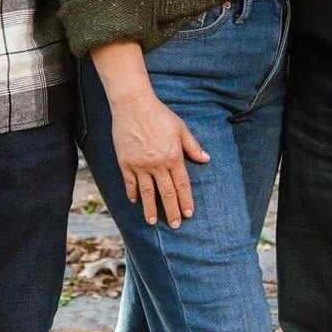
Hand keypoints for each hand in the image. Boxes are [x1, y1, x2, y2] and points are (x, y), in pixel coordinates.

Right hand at [104, 79, 208, 228]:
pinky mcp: (125, 163)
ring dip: (151, 209)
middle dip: (171, 211)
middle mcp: (157, 165)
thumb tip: (206, 159)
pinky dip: (133, 194)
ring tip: (152, 222)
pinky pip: (130, 183)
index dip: (185, 201)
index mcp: (173, 157)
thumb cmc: (160, 115)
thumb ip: (193, 147)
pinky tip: (136, 202)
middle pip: (166, 193)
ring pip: (147, 193)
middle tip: (175, 225)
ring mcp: (140, 165)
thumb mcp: (181, 128)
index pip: (182, 185)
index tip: (188, 214)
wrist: (134, 106)